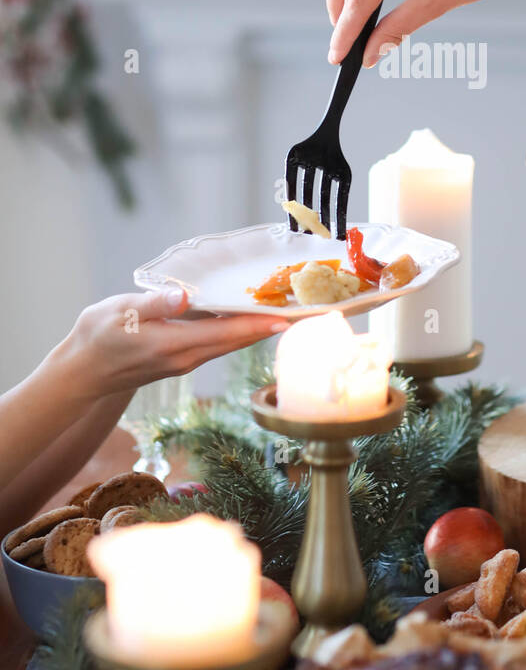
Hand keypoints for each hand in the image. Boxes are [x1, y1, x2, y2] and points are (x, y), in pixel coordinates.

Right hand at [57, 288, 285, 399]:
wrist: (81, 373)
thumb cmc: (96, 338)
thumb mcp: (119, 313)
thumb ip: (154, 305)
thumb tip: (183, 296)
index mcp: (174, 345)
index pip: (226, 334)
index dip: (257, 325)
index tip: (287, 318)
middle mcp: (186, 357)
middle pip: (235, 340)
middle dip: (267, 326)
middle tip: (299, 310)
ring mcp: (184, 361)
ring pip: (228, 342)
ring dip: (254, 328)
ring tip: (281, 309)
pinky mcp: (180, 358)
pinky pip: (216, 343)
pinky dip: (235, 330)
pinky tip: (246, 315)